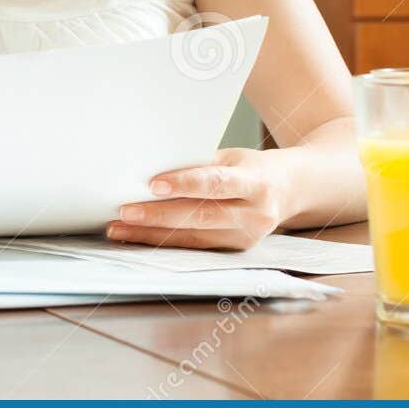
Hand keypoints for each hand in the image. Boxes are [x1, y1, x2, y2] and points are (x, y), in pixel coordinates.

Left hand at [106, 148, 286, 250]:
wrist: (289, 190)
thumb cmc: (251, 168)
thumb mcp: (232, 157)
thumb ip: (198, 163)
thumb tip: (151, 166)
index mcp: (256, 183)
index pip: (217, 183)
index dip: (185, 184)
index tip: (153, 184)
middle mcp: (255, 214)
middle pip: (201, 215)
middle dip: (158, 215)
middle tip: (124, 211)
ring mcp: (247, 237)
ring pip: (193, 237)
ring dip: (152, 234)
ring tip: (119, 228)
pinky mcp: (235, 251)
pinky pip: (194, 247)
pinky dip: (163, 241)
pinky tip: (137, 237)